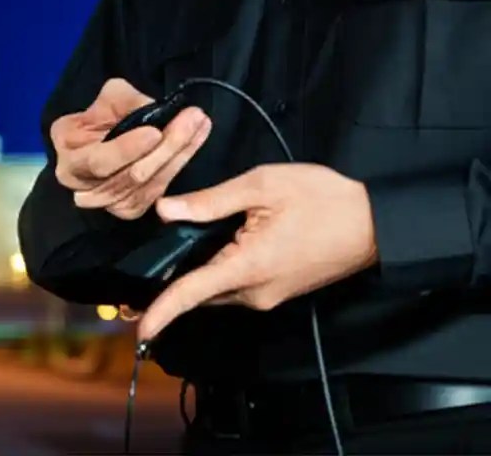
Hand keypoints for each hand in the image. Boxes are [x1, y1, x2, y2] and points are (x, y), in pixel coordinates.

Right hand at [51, 78, 212, 219]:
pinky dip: (179, 166)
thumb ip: (126, 101)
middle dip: (166, 147)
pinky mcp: (129, 208)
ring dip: (180, 154)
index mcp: (69, 154)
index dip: (127, 150)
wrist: (106, 137)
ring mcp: (106, 201)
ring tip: (199, 125)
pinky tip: (194, 143)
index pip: (99, 161)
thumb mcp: (108, 97)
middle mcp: (81, 184)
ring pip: (149, 185)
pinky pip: (158, 192)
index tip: (155, 131)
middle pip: (130, 176)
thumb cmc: (103, 115)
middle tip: (192, 119)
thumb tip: (154, 110)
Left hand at [137, 163, 378, 341]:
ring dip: (194, 279)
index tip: (138, 330)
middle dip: (168, 288)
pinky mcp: (277, 292)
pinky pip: (235, 287)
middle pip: (199, 293)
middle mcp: (255, 292)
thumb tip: (166, 212)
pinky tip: (211, 251)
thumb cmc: (324, 200)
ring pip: (216, 291)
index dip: (161, 313)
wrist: (377, 224)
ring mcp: (268, 296)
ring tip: (172, 256)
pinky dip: (216, 274)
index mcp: (247, 267)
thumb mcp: (262, 187)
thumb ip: (211, 201)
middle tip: (138, 275)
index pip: (191, 294)